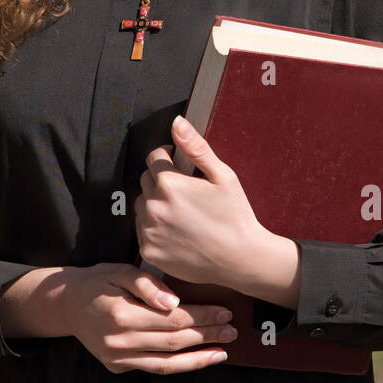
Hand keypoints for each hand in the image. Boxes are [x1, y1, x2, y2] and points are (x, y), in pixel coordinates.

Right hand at [65, 262, 237, 374]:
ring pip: (167, 363)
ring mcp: (118, 358)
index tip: (225, 312)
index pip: (173, 318)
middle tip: (233, 330)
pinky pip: (154, 368)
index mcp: (122, 314)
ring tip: (223, 351)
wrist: (66, 304)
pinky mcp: (117, 367)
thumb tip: (173, 301)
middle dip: (207, 335)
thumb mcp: (119, 271)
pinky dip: (179, 366)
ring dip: (199, 358)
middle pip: (174, 341)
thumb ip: (146, 284)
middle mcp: (120, 341)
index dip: (201, 316)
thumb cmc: (97, 281)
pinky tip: (199, 359)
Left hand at [135, 115, 271, 287]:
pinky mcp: (148, 251)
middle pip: (146, 180)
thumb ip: (196, 147)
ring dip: (155, 202)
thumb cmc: (235, 216)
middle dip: (161, 179)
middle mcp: (153, 206)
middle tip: (185, 192)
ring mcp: (149, 231)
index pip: (154, 157)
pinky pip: (142, 229)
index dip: (168, 156)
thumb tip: (177, 123)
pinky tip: (177, 230)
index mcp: (169, 184)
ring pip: (141, 205)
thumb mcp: (222, 176)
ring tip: (182, 212)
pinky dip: (154, 227)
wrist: (241, 260)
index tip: (179, 163)